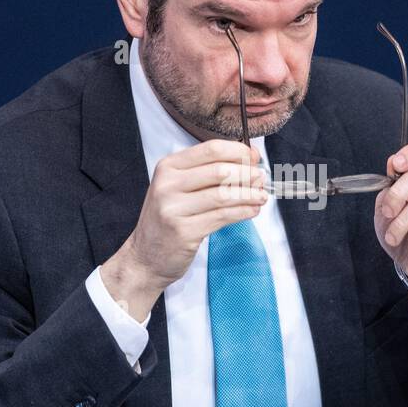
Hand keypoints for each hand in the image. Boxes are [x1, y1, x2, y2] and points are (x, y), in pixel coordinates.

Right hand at [102, 140, 266, 320]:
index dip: (238, 152)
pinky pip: (223, 217)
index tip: (254, 159)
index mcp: (168, 167)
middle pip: (221, 171)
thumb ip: (211, 171)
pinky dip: (243, 212)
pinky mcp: (185, 231)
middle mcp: (168, 185)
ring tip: (262, 196)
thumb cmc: (168, 219)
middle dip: (248, 174)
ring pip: (225, 195)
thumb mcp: (180, 188)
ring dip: (250, 194)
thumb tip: (250, 155)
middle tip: (261, 179)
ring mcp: (174, 209)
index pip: (211, 150)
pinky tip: (252, 210)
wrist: (145, 257)